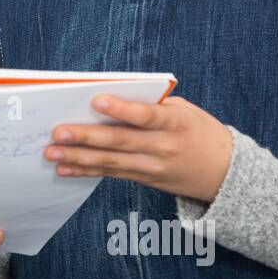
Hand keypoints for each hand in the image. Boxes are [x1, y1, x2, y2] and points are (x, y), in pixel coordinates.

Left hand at [45, 94, 232, 201]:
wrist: (225, 172)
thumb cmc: (199, 130)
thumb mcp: (184, 111)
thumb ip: (151, 105)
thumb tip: (109, 98)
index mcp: (175, 122)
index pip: (146, 115)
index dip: (121, 109)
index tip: (96, 101)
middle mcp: (163, 146)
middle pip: (120, 141)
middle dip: (86, 137)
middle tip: (58, 133)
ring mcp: (153, 166)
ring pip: (111, 162)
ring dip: (78, 158)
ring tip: (52, 153)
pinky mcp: (145, 180)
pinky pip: (112, 174)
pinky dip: (87, 171)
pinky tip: (65, 168)